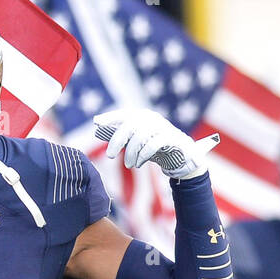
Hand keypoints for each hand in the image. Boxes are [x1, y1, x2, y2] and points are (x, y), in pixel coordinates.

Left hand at [93, 108, 219, 176]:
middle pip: (130, 125)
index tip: (96, 122)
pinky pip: (153, 144)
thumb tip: (98, 128)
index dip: (110, 117)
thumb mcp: (137, 143)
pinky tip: (139, 163)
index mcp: (143, 117)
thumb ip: (122, 136)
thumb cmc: (155, 150)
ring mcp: (163, 127)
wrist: (183, 159)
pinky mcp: (172, 138)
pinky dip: (143, 155)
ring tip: (129, 164)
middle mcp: (152, 119)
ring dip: (131, 153)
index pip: (124, 114)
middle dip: (117, 140)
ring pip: (140, 136)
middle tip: (109, 155)